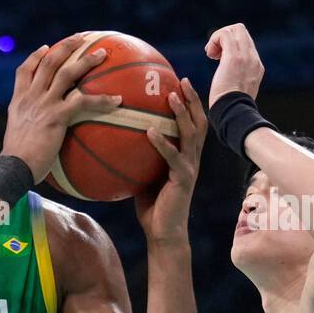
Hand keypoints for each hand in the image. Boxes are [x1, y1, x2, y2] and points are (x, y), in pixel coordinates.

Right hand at [1, 34, 121, 182]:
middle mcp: (30, 97)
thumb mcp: (17, 137)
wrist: (14, 168)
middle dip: (66, 46)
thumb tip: (40, 136)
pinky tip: (117, 100)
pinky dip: (102, 99)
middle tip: (81, 38)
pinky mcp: (57, 115)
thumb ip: (28, 128)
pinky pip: (83, 101)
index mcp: (19, 101)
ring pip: (67, 73)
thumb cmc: (17, 162)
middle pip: (48, 62)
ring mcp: (43, 104)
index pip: (24, 71)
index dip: (36, 56)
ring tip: (102, 54)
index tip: (46, 47)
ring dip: (87, 61)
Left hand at [134, 77, 207, 241]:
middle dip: (192, 99)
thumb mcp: (144, 176)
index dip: (190, 103)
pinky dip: (162, 143)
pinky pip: (173, 157)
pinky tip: (150, 131)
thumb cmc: (152, 206)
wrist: (164, 233)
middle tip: (181, 79)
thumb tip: (116, 141)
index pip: (192, 123)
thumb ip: (138, 158)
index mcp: (186, 156)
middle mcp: (192, 158)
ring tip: (171, 96)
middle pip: (198, 121)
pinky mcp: (182, 180)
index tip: (179, 83)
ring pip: (191, 134)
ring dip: (181, 113)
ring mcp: (189, 168)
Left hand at [205, 23, 263, 104]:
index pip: (245, 41)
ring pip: (234, 29)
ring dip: (218, 38)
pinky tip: (209, 54)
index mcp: (256, 66)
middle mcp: (253, 58)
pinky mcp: (234, 57)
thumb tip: (229, 77)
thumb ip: (238, 79)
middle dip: (224, 37)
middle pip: (241, 31)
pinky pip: (225, 35)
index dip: (230, 44)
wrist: (233, 112)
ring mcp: (246, 56)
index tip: (218, 57)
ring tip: (211, 54)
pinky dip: (214, 40)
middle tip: (213, 54)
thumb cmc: (231, 107)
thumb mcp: (239, 90)